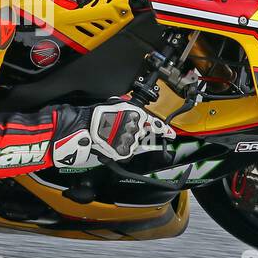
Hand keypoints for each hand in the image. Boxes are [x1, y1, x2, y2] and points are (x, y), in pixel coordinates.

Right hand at [53, 99, 174, 166]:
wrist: (86, 126)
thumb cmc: (99, 114)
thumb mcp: (118, 105)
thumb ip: (132, 111)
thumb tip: (140, 117)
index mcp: (137, 115)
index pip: (154, 124)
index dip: (164, 130)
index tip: (171, 134)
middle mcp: (137, 128)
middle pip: (140, 135)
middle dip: (132, 133)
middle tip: (118, 130)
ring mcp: (131, 141)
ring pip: (132, 144)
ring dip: (124, 141)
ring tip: (111, 135)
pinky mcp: (124, 151)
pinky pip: (125, 153)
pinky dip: (119, 150)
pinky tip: (110, 143)